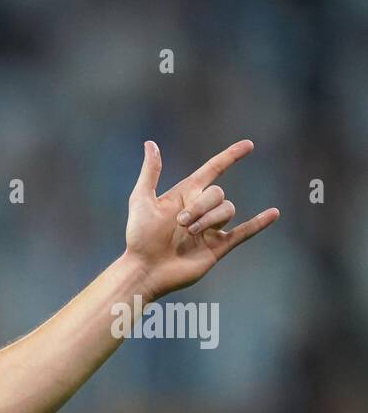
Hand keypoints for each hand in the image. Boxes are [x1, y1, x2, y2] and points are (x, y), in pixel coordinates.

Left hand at [124, 140, 278, 299]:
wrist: (144, 269)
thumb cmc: (138, 237)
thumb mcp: (141, 200)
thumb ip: (150, 173)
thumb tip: (150, 144)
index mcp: (185, 195)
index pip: (213, 169)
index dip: (230, 157)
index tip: (248, 145)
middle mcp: (200, 210)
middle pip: (218, 194)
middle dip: (201, 205)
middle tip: (181, 222)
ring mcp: (210, 229)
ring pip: (227, 210)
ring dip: (209, 219)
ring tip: (189, 232)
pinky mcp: (217, 247)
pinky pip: (244, 233)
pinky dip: (259, 224)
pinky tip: (274, 213)